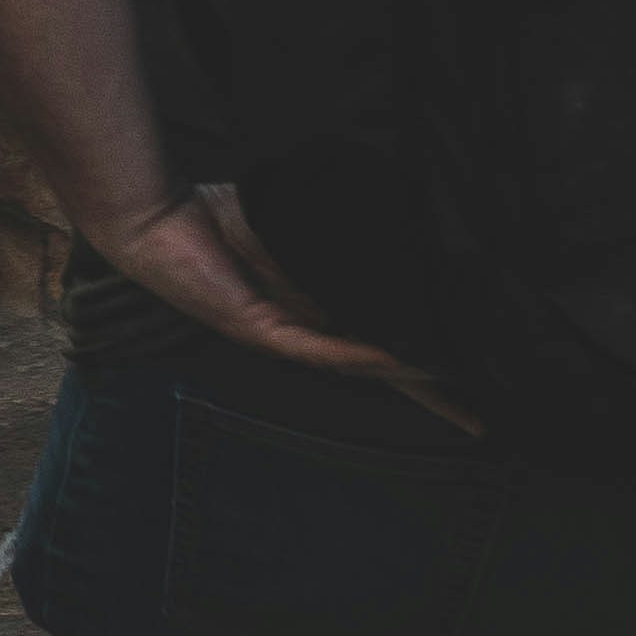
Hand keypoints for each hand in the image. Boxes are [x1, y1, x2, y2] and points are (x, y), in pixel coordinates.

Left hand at [97, 184, 468, 422]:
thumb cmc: (213, 217)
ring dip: (409, 377)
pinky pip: (319, 349)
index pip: (379, 339)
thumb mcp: (289, 222)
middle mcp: (304, 329)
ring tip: (458, 387)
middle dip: (432, 393)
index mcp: (314, 306)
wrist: (151, 215)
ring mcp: (283, 335)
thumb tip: (388, 222)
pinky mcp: (258, 330)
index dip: (425, 361)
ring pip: (360, 365)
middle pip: (382, 369)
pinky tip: (398, 360)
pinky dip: (360, 354)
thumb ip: (329, 231)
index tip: (474, 383)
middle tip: (484, 420)